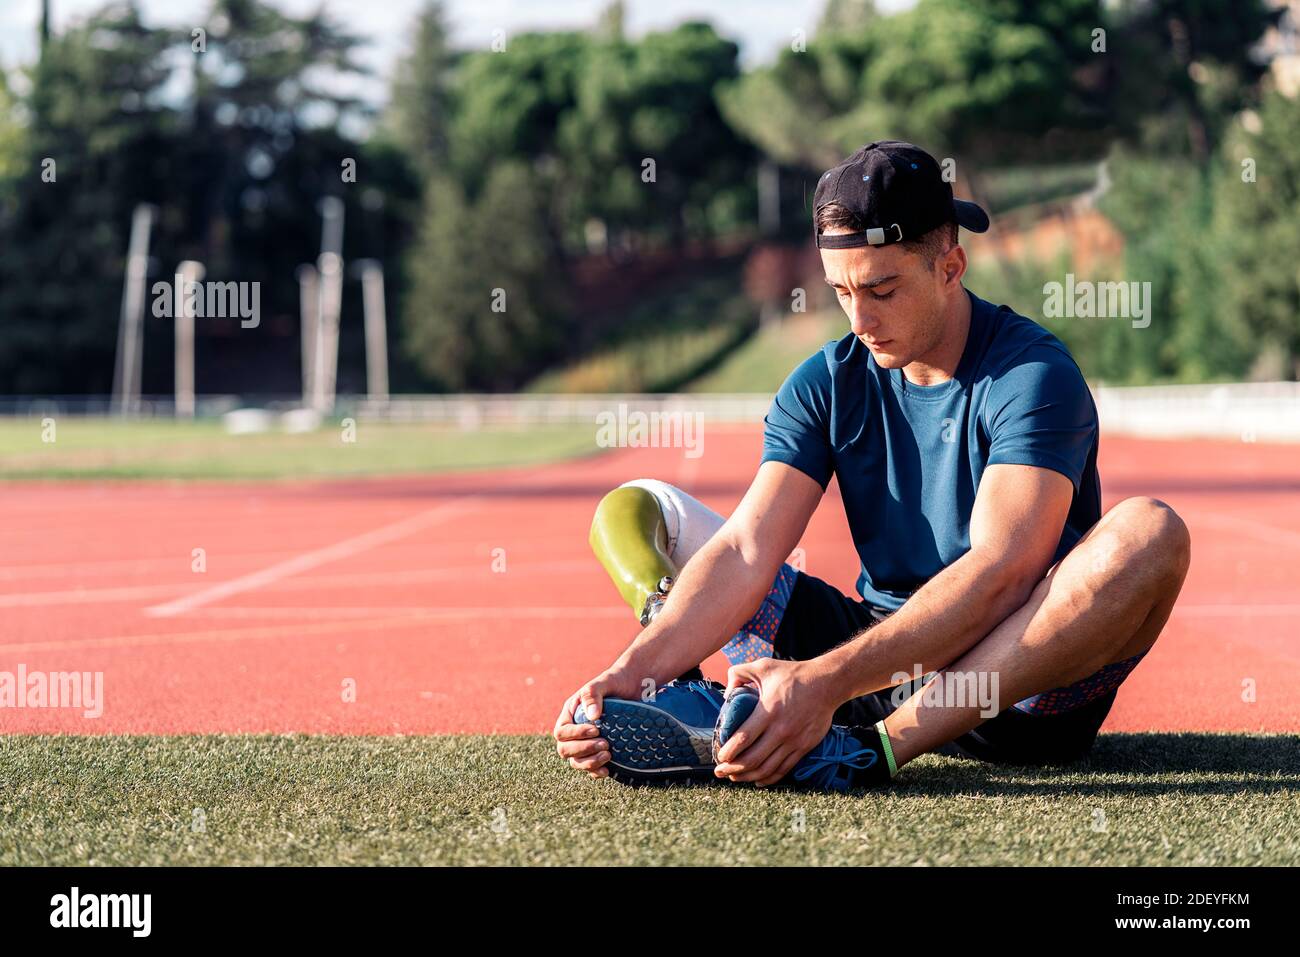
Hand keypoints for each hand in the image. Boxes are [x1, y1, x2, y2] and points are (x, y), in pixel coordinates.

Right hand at [552, 667, 645, 778]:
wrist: (634, 688)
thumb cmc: (615, 683)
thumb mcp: (603, 683)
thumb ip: (593, 695)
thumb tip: (592, 716)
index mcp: (570, 715)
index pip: (562, 732)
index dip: (576, 735)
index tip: (596, 730)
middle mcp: (574, 731)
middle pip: (565, 750)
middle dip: (583, 750)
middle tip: (605, 744)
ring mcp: (585, 743)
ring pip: (576, 762)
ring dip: (590, 763)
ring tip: (608, 755)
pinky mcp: (598, 752)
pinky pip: (590, 768)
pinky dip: (596, 772)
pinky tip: (608, 770)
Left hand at [713, 657, 840, 786]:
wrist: (827, 683)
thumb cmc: (793, 675)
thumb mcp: (764, 666)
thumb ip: (739, 673)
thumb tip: (726, 692)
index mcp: (769, 710)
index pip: (743, 738)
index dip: (728, 751)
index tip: (719, 756)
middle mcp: (781, 729)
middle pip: (753, 758)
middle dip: (733, 769)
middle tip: (720, 771)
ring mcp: (794, 741)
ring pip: (767, 768)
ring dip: (748, 776)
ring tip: (734, 778)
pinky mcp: (804, 747)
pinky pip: (784, 769)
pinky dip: (769, 778)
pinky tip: (757, 780)